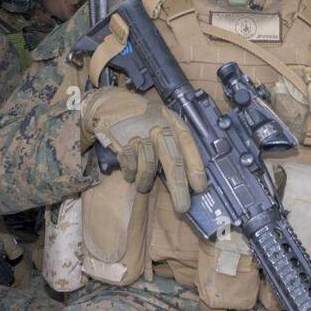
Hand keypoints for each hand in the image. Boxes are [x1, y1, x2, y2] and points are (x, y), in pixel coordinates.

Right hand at [78, 86, 205, 206]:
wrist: (110, 103)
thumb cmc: (142, 117)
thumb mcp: (162, 120)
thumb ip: (174, 141)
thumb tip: (188, 175)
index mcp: (171, 121)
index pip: (188, 143)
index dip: (195, 165)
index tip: (200, 187)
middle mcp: (157, 126)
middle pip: (172, 159)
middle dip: (178, 186)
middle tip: (182, 206)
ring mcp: (139, 134)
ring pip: (148, 167)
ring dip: (145, 182)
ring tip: (143, 186)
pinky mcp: (121, 141)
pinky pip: (130, 166)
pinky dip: (131, 174)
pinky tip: (130, 173)